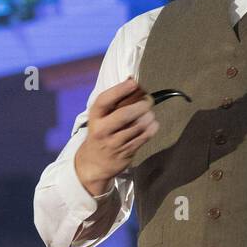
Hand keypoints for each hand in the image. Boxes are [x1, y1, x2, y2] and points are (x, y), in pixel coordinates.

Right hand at [74, 77, 158, 196]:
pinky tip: (152, 124)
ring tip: (150, 113)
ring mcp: (114, 143)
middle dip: (141, 105)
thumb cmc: (101, 134)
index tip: (133, 83)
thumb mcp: (99, 118)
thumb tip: (132, 82)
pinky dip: (152, 128)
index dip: (119, 90)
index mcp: (95, 117)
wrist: (94, 163)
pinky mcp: (126, 152)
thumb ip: (113, 104)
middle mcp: (102, 130)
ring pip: (138, 126)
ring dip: (148, 116)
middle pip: (124, 114)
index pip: (104, 100)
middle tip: (148, 100)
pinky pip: (144, 137)